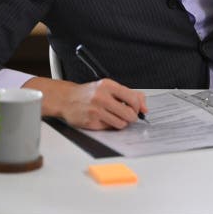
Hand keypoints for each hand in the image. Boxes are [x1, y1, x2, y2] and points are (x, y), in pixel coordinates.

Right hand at [23, 77, 147, 129]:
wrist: (67, 99)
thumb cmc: (90, 93)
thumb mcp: (110, 87)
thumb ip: (130, 94)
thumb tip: (145, 108)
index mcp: (108, 85)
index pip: (133, 99)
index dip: (138, 107)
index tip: (137, 109)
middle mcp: (102, 97)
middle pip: (129, 114)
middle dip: (131, 117)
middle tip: (128, 115)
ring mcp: (95, 110)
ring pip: (121, 123)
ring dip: (121, 122)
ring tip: (114, 116)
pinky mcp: (90, 122)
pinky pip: (109, 128)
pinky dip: (109, 125)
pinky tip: (103, 118)